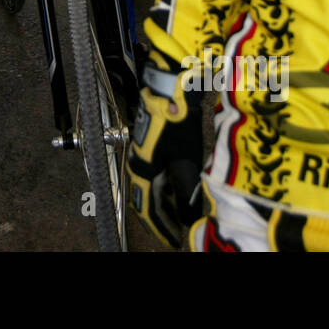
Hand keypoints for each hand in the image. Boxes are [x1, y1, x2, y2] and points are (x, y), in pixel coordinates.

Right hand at [127, 27, 204, 247]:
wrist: (170, 87)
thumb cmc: (176, 120)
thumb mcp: (184, 159)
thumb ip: (185, 190)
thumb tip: (190, 217)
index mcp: (141, 169)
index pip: (148, 208)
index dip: (162, 228)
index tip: (174, 241)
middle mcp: (139, 163)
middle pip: (149, 199)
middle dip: (165, 218)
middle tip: (180, 231)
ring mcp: (145, 152)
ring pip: (154, 186)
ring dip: (168, 203)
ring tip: (184, 215)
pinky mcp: (153, 143)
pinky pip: (158, 174)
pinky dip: (170, 186)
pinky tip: (183, 189)